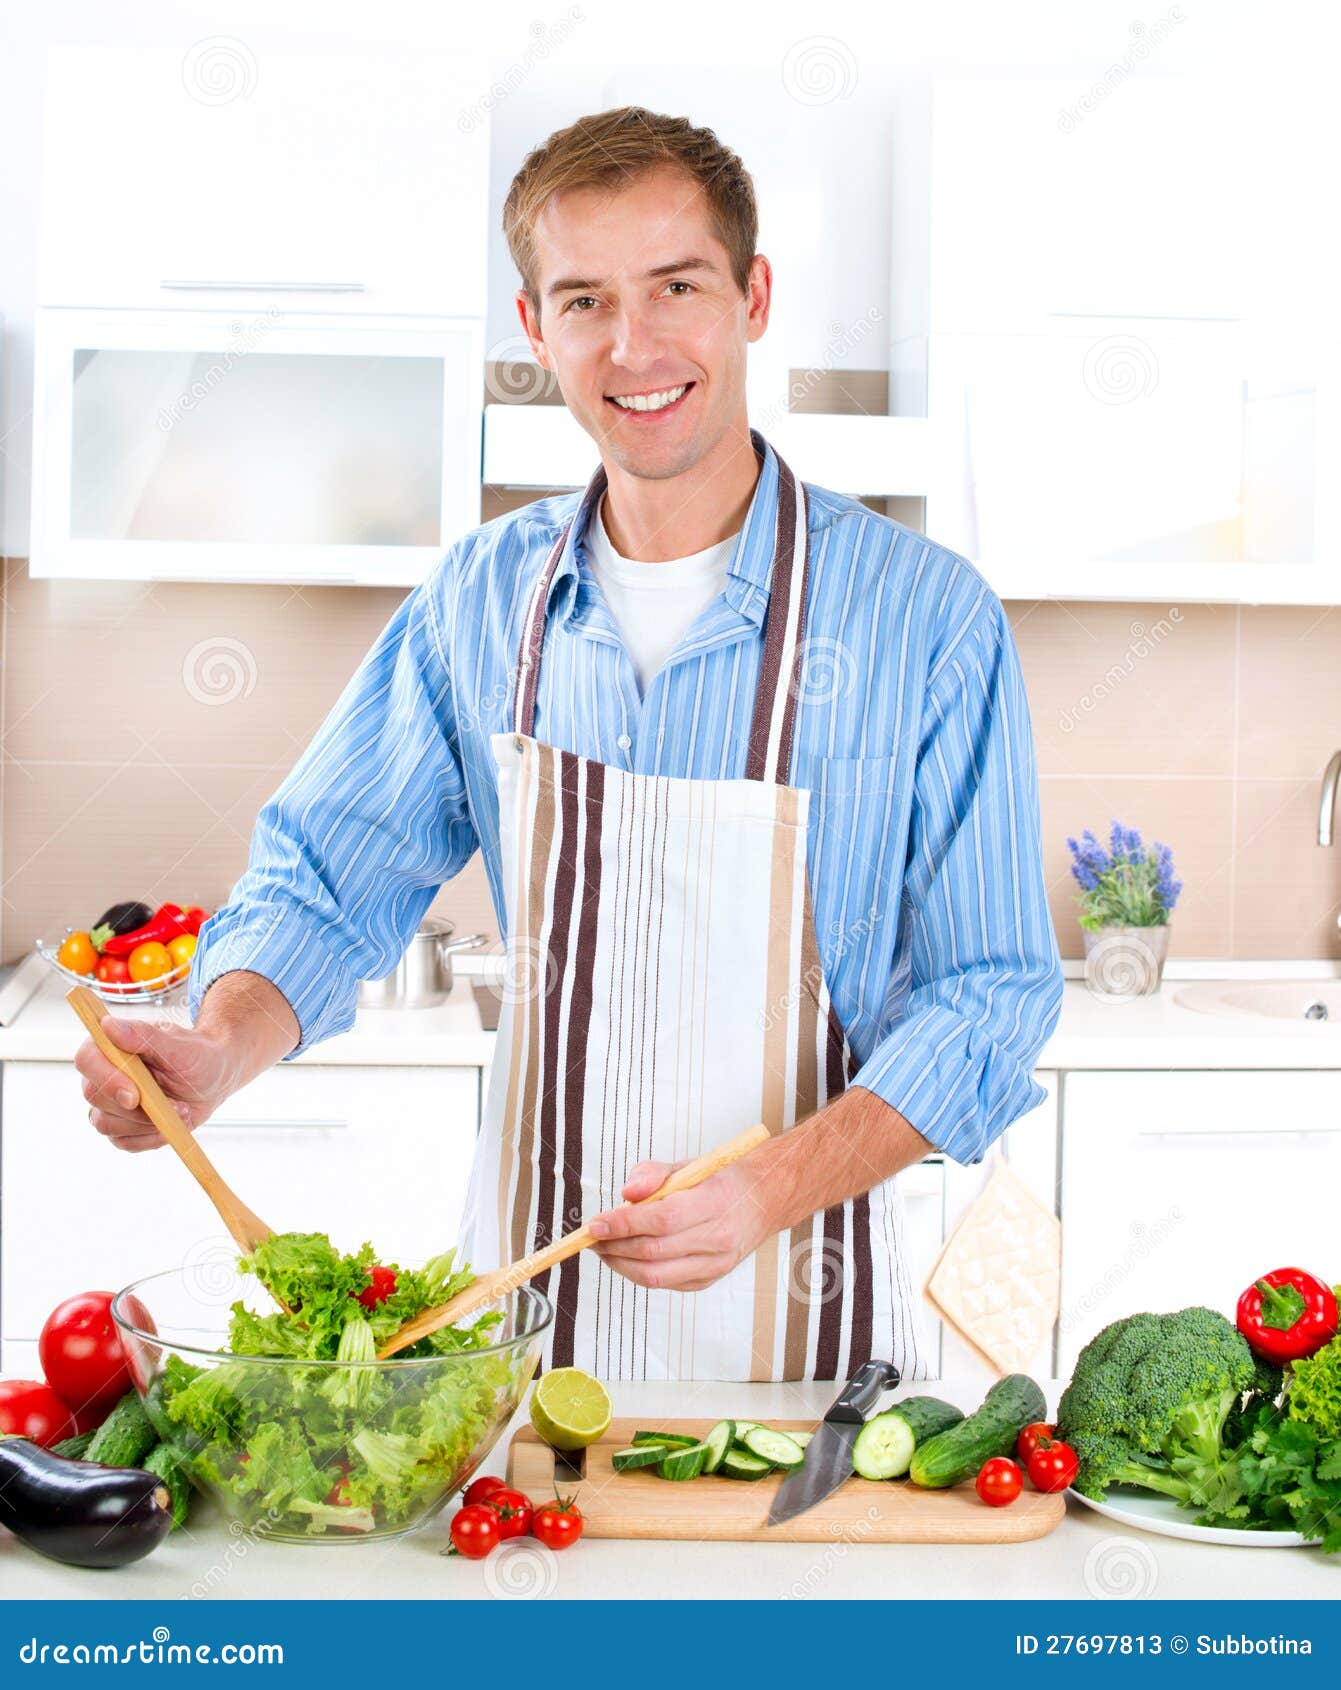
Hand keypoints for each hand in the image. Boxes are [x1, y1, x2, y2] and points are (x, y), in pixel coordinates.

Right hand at [75, 1017, 240, 1154]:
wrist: (212, 1080)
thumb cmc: (195, 1056)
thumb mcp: (178, 1044)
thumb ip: (144, 1035)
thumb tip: (108, 1025)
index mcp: (110, 1046)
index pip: (87, 1059)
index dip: (107, 1079)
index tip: (135, 1095)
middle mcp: (103, 1074)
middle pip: (94, 1096)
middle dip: (135, 1108)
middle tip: (175, 1104)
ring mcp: (109, 1103)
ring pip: (107, 1123)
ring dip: (147, 1124)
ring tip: (180, 1111)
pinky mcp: (120, 1126)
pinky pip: (123, 1142)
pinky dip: (151, 1138)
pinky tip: (171, 1124)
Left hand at [587, 1155, 774, 1291]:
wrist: (762, 1201)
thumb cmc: (719, 1180)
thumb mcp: (687, 1165)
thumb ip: (652, 1173)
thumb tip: (626, 1194)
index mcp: (714, 1202)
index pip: (662, 1220)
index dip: (623, 1224)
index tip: (595, 1223)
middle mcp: (718, 1238)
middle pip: (654, 1251)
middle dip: (614, 1246)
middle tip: (591, 1237)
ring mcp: (715, 1264)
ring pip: (656, 1275)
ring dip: (620, 1264)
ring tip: (603, 1249)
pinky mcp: (708, 1280)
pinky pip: (665, 1283)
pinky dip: (638, 1273)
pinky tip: (625, 1258)